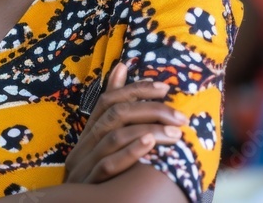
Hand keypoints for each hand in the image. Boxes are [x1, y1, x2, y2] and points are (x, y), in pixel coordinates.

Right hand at [64, 62, 186, 183]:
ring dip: (148, 129)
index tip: (164, 87)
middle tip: (179, 115)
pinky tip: (151, 143)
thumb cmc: (102, 185)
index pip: (107, 101)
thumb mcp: (110, 153)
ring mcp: (84, 166)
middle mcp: (82, 147)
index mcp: (87, 136)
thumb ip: (121, 126)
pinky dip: (131, 151)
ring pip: (114, 136)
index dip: (135, 89)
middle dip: (149, 109)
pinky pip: (109, 165)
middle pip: (113, 114)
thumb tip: (126, 77)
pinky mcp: (90, 185)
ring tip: (175, 132)